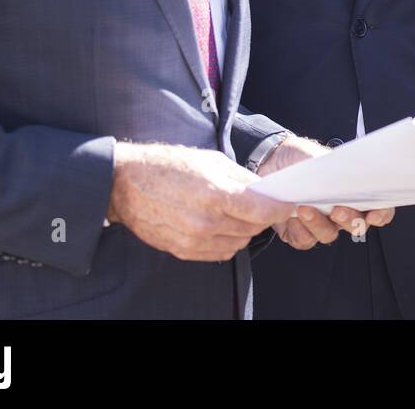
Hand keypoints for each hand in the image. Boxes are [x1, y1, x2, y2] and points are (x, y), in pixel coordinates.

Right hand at [106, 142, 294, 261]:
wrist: (126, 184)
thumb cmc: (170, 166)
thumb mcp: (212, 161)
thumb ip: (242, 179)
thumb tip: (266, 192)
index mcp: (217, 194)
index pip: (263, 211)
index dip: (280, 209)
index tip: (287, 204)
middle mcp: (207, 222)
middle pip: (253, 229)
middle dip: (262, 217)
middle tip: (262, 205)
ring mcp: (194, 240)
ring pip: (239, 243)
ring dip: (244, 230)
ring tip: (237, 213)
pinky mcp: (183, 251)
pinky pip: (219, 252)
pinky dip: (227, 240)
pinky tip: (221, 225)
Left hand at [258, 135, 395, 250]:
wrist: (271, 160)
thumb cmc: (301, 158)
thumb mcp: (324, 159)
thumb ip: (340, 172)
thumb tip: (351, 180)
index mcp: (353, 193)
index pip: (379, 208)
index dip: (381, 214)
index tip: (373, 214)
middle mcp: (340, 212)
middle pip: (355, 227)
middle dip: (347, 220)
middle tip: (336, 209)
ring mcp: (321, 223)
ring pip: (328, 236)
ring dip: (317, 224)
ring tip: (303, 207)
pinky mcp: (299, 232)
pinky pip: (304, 241)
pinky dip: (298, 230)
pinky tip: (290, 215)